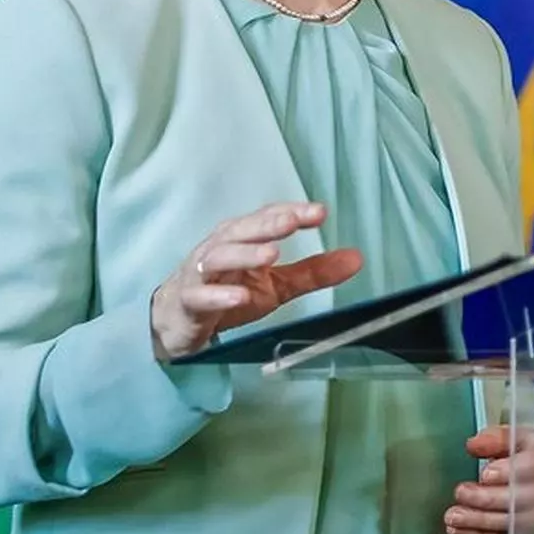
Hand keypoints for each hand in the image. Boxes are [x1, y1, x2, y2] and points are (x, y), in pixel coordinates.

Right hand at [148, 202, 364, 360]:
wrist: (177, 321)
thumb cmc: (226, 292)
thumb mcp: (276, 285)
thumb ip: (313, 272)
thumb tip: (356, 259)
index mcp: (243, 239)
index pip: (267, 218)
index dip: (291, 213)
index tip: (319, 212)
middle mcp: (220, 248)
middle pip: (242, 230)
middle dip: (268, 224)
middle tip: (293, 221)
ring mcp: (201, 274)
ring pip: (219, 257)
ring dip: (246, 254)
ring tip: (272, 254)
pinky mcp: (188, 302)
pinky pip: (200, 295)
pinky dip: (219, 295)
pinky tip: (240, 296)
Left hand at [449, 426, 533, 533]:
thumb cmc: (531, 449)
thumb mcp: (517, 434)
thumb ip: (497, 438)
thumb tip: (474, 445)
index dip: (513, 470)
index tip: (485, 474)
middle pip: (525, 497)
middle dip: (490, 498)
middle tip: (461, 492)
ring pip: (514, 521)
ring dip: (481, 520)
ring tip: (452, 516)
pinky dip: (479, 533)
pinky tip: (457, 530)